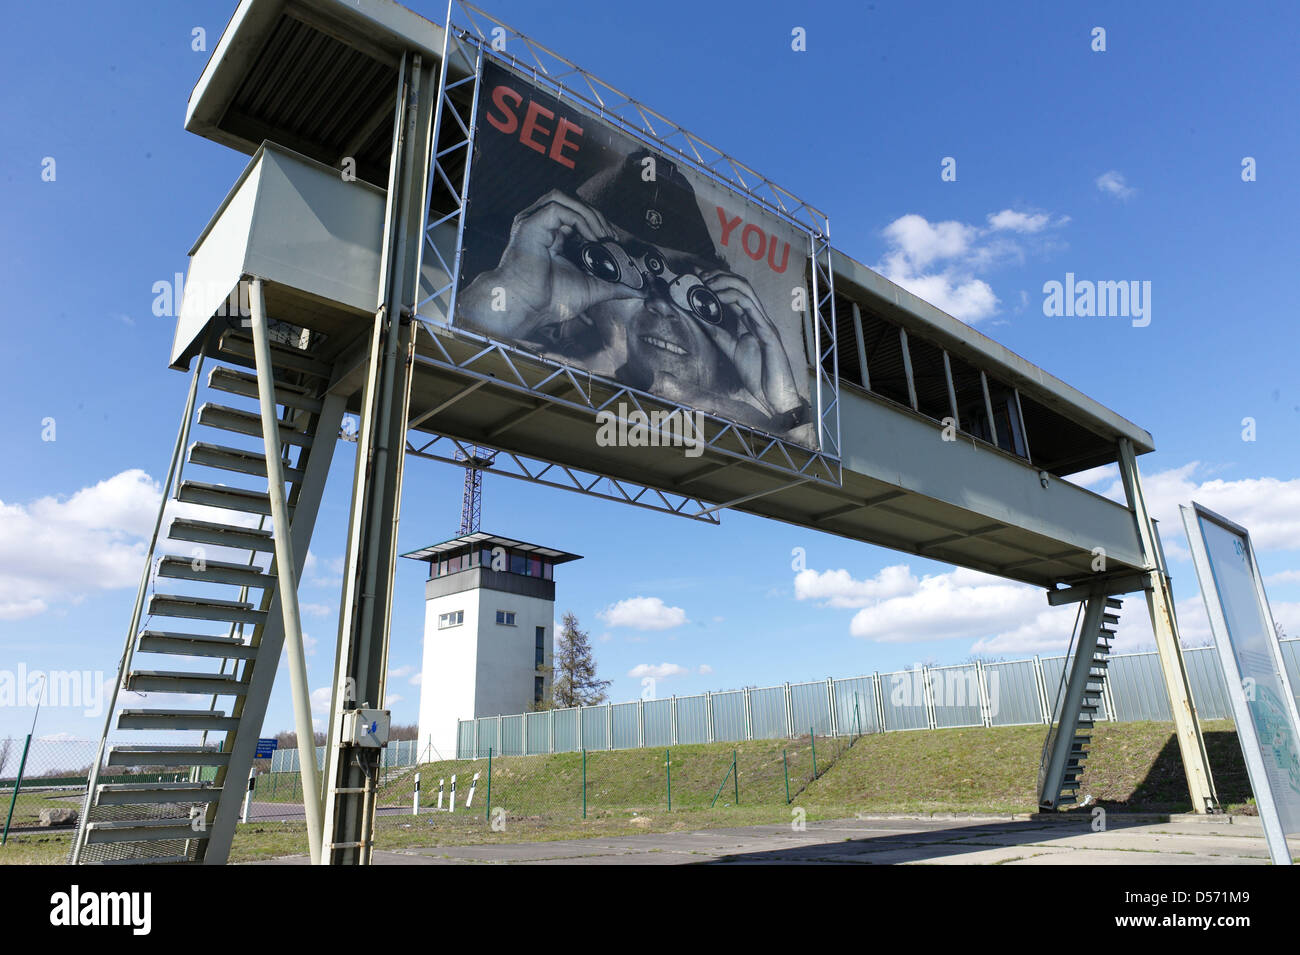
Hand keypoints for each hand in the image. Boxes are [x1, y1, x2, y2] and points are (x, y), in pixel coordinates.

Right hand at [461, 190, 639, 337]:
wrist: (528, 307)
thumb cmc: (549, 300)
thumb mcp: (591, 289)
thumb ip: (615, 286)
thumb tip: (640, 291)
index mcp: (551, 236)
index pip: (577, 215)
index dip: (598, 222)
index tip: (614, 240)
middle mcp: (541, 225)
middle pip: (573, 203)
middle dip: (597, 216)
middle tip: (611, 237)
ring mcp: (534, 222)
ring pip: (565, 199)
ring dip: (589, 213)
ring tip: (602, 234)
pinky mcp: (531, 223)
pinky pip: (559, 207)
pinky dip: (580, 218)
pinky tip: (592, 237)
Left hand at [697, 271, 803, 416]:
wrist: (774, 395)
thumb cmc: (759, 375)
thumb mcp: (731, 350)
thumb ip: (718, 335)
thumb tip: (700, 319)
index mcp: (750, 321)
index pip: (734, 293)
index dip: (717, 281)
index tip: (696, 276)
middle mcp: (758, 318)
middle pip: (741, 285)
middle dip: (719, 276)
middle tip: (699, 275)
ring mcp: (764, 323)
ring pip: (746, 291)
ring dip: (724, 282)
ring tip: (706, 283)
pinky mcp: (767, 332)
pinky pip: (750, 308)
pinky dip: (732, 298)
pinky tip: (718, 297)